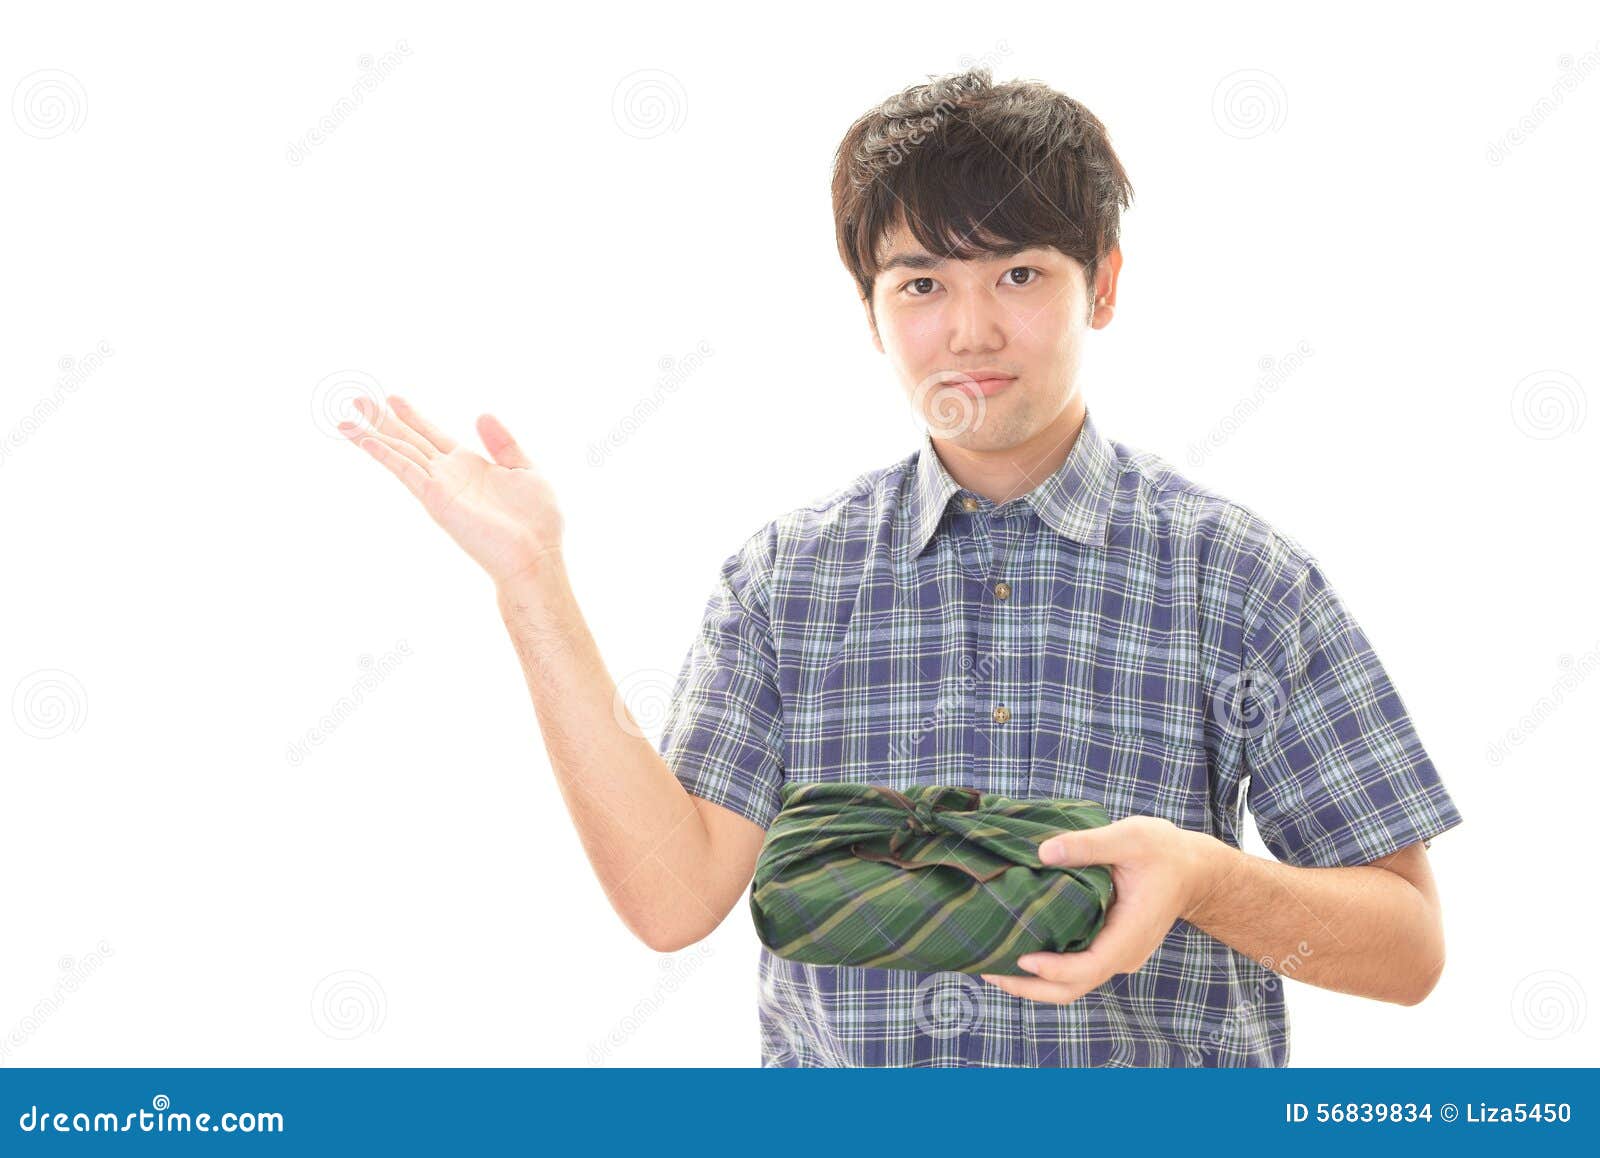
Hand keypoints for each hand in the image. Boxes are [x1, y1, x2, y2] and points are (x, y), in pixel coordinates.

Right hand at [339, 395, 563, 586]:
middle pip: (409, 440)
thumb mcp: (526, 470)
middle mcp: (449, 474)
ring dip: (372, 435)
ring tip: (345, 419)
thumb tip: (482, 414)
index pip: (433, 435)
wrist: (535, 554)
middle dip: (383, 420)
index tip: (393, 398)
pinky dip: (384, 454)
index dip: (413, 416)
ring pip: (400, 452)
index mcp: (470, 465)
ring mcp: (439, 486)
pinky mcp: (436, 498)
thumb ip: (503, 443)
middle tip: (358, 399)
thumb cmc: (537, 521)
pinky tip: (365, 440)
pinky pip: (405, 470)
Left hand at [980, 816, 1217, 1003]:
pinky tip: (1017, 952)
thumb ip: (1088, 844)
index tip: (1022, 959)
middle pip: (1073, 988)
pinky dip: (1046, 969)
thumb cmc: (1163, 852)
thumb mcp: (1130, 837)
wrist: (1192, 869)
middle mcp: (1122, 954)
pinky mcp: (1107, 949)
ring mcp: (1115, 955)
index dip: (1055, 970)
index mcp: (1130, 933)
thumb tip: (1043, 852)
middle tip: (987, 972)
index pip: (1090, 966)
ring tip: (991, 967)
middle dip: (1030, 988)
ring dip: (1034, 983)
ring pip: (1072, 984)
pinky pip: (1075, 968)